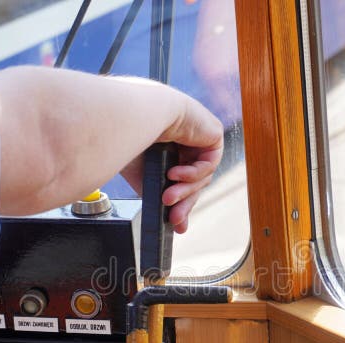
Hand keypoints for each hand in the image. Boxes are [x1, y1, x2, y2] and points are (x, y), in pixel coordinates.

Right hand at [121, 93, 222, 232]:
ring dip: (185, 190)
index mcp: (170, 145)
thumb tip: (175, 224)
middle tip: (173, 218)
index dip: (180, 201)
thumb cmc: (131, 137)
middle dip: (183, 201)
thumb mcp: (144, 174)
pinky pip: (209, 163)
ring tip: (167, 197)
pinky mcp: (213, 132)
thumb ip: (159, 194)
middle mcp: (186, 140)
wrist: (136, 116)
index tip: (174, 221)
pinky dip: (194, 174)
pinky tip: (175, 174)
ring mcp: (201, 135)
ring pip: (202, 176)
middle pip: (195, 181)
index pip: (182, 179)